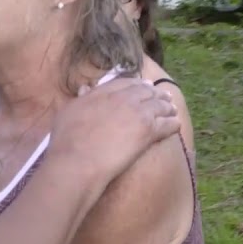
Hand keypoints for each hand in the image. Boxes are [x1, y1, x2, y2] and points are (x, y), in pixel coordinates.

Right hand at [49, 77, 179, 181]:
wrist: (78, 160)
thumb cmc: (66, 139)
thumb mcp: (67, 112)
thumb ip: (81, 98)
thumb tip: (86, 88)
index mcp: (102, 92)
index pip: (124, 82)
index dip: (136, 83)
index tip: (143, 85)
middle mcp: (123, 98)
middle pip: (146, 91)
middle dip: (156, 93)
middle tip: (163, 96)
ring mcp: (138, 113)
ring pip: (160, 105)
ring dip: (167, 106)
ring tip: (172, 109)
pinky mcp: (149, 131)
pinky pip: (168, 124)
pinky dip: (173, 123)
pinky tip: (176, 124)